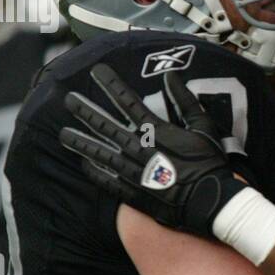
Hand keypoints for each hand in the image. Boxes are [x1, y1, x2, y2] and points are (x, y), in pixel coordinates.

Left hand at [59, 64, 244, 236]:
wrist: (211, 202)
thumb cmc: (210, 165)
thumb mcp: (204, 128)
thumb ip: (186, 102)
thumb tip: (170, 78)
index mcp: (157, 131)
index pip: (128, 102)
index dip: (111, 85)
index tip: (97, 72)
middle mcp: (140, 149)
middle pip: (106, 126)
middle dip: (86, 111)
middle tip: (69, 100)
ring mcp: (134, 172)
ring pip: (101, 153)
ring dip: (81, 142)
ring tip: (64, 134)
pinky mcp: (133, 193)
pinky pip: (107, 181)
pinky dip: (94, 172)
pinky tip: (83, 163)